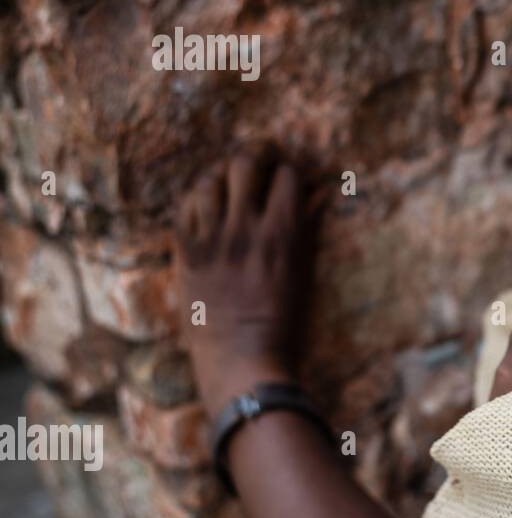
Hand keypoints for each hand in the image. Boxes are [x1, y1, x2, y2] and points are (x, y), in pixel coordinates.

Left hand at [174, 146, 312, 420]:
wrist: (243, 363)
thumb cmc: (286, 324)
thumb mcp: (306, 274)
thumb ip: (310, 228)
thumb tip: (321, 192)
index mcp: (281, 234)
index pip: (286, 176)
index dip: (292, 169)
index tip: (292, 173)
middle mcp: (243, 229)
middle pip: (244, 165)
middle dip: (256, 154)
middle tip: (262, 157)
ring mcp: (209, 241)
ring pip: (208, 181)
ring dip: (222, 172)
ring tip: (229, 177)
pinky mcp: (185, 255)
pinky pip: (183, 209)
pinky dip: (195, 198)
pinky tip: (205, 202)